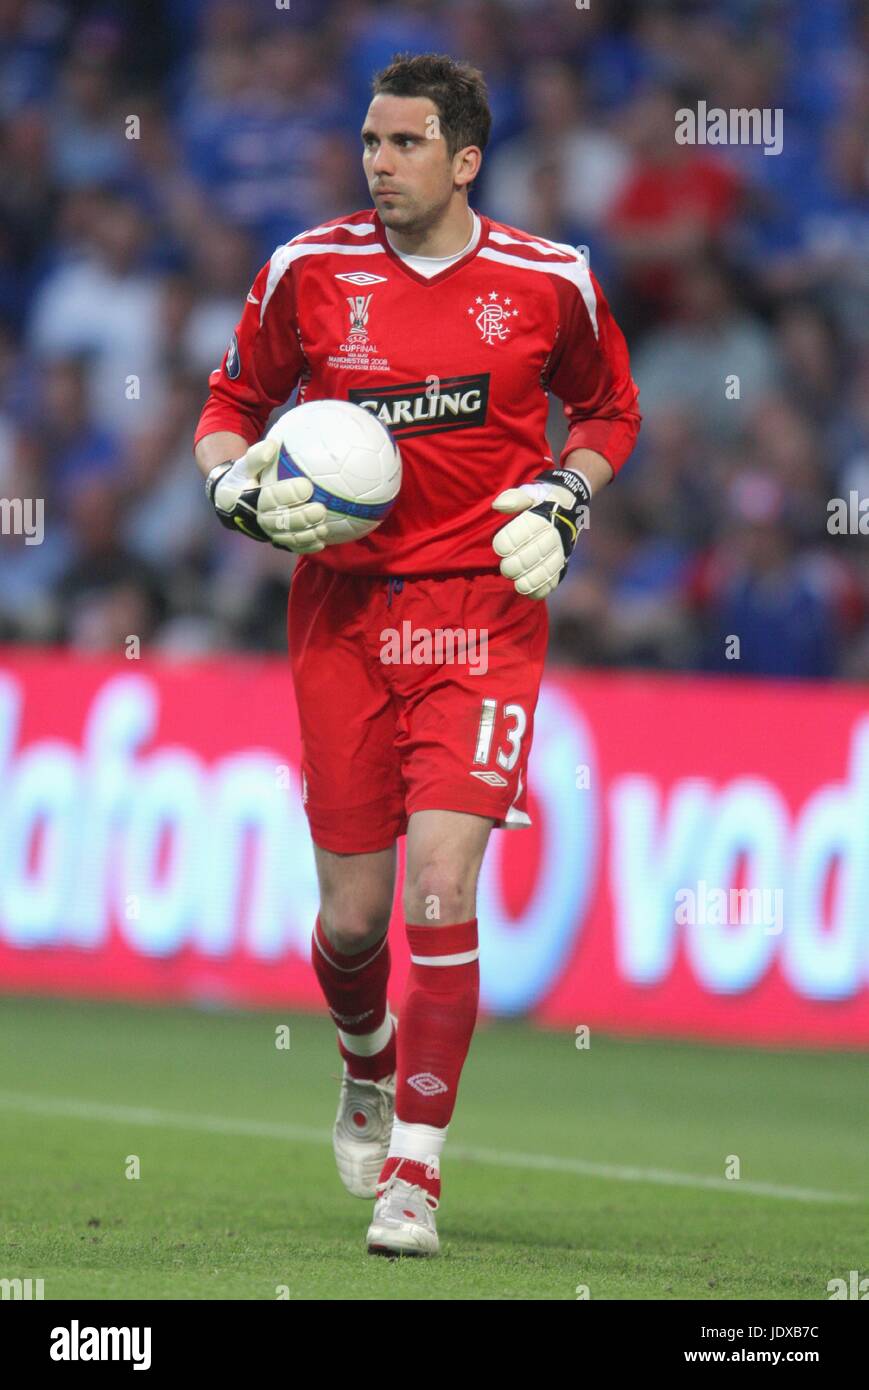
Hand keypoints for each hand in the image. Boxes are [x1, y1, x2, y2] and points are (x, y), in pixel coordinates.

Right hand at [206, 438, 328, 551]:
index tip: (307, 485)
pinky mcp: (274, 540)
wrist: (232, 501)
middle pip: (279, 522)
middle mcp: (257, 519)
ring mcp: (266, 532)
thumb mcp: (244, 464)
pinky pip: (290, 546)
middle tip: (320, 510)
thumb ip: (256, 456)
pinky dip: (305, 546)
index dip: (288, 494)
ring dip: (305, 534)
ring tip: (323, 527)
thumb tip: (272, 445)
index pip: (269, 498)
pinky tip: (322, 542)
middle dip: (300, 517)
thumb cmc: (244, 477)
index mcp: (249, 500)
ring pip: (286, 537)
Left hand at [491, 468, 589, 599]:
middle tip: (506, 568)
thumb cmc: (540, 500)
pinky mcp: (564, 561)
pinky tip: (531, 592)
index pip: (526, 531)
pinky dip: (543, 588)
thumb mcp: (528, 493)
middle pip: (536, 554)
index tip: (499, 548)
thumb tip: (498, 505)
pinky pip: (556, 577)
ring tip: (518, 584)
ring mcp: (561, 550)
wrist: (568, 505)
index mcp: (544, 516)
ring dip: (531, 580)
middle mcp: (555, 534)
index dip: (510, 542)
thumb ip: (513, 498)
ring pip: (548, 569)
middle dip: (518, 565)